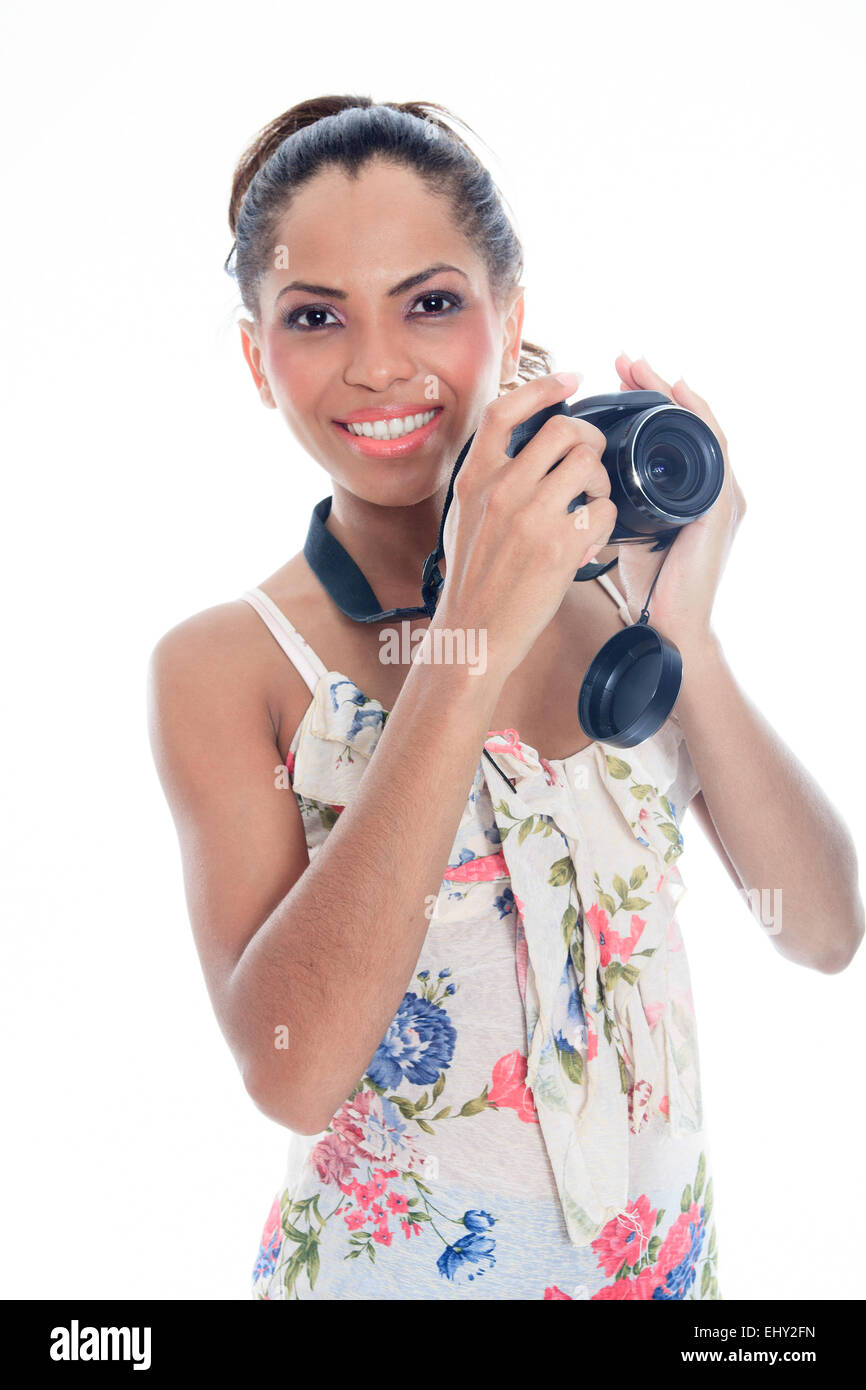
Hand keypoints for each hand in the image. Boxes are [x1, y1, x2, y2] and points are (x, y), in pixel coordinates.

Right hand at [438, 371, 616, 681]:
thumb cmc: (473, 577)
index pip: (504, 409)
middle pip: (562, 430)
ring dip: (600, 481)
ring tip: (591, 505)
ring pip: (588, 465)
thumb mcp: (465, 514)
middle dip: (589, 439)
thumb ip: (490, 477)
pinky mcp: (559, 546)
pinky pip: (602, 511)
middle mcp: (500, 489)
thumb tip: (526, 444)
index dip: (542, 386)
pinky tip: (590, 540)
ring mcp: (531, 516)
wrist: (474, 630)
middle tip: (592, 460)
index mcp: (474, 477)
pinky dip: (604, 522)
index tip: (571, 378)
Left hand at [609, 353, 746, 652]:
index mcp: (684, 492)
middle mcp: (706, 487)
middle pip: (686, 422)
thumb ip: (613, 503)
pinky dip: (698, 419)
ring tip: (645, 370)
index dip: (645, 403)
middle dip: (657, 388)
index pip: (666, 435)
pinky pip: (715, 449)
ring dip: (674, 394)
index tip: (615, 378)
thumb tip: (578, 479)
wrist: (670, 625)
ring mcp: (720, 494)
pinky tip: (679, 397)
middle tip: (628, 360)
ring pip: (702, 427)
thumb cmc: (649, 584)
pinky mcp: (721, 506)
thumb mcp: (625, 532)